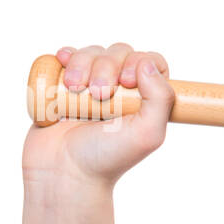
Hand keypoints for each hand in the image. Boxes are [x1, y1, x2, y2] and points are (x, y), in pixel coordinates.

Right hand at [22, 42, 174, 188]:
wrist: (63, 172)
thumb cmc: (107, 159)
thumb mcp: (146, 135)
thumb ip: (160, 100)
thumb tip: (146, 64)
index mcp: (145, 99)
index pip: (150, 61)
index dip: (138, 62)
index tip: (126, 82)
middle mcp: (120, 89)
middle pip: (119, 52)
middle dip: (106, 67)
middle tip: (98, 94)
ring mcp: (90, 84)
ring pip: (91, 52)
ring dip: (83, 64)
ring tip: (74, 89)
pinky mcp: (62, 85)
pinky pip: (66, 57)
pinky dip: (65, 57)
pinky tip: (63, 66)